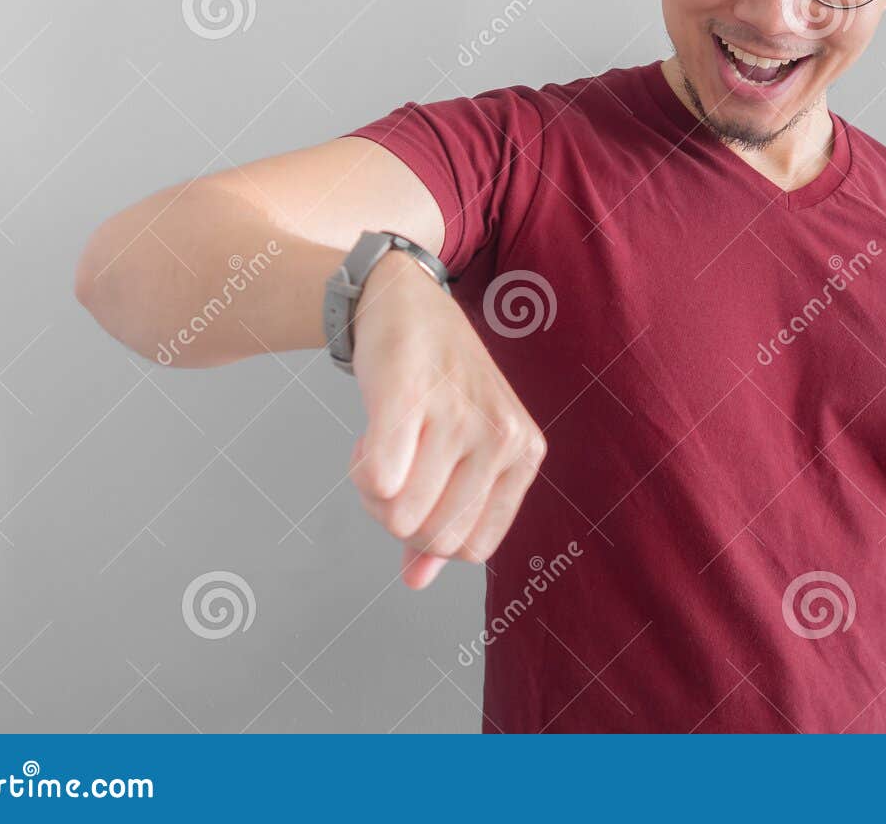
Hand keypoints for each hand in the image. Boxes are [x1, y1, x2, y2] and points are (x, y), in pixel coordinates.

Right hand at [345, 251, 545, 588]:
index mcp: (524, 454)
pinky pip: (378, 481)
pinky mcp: (410, 397)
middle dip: (397, 518)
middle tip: (392, 470)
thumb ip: (444, 516)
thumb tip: (415, 581)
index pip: (473, 549)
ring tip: (381, 444)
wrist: (407, 302)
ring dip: (372, 494)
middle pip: (435, 538)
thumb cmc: (438, 383)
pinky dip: (361, 472)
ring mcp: (459, 415)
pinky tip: (366, 437)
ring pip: (400, 517)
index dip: (431, 538)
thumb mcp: (461, 449)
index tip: (419, 495)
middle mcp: (503, 435)